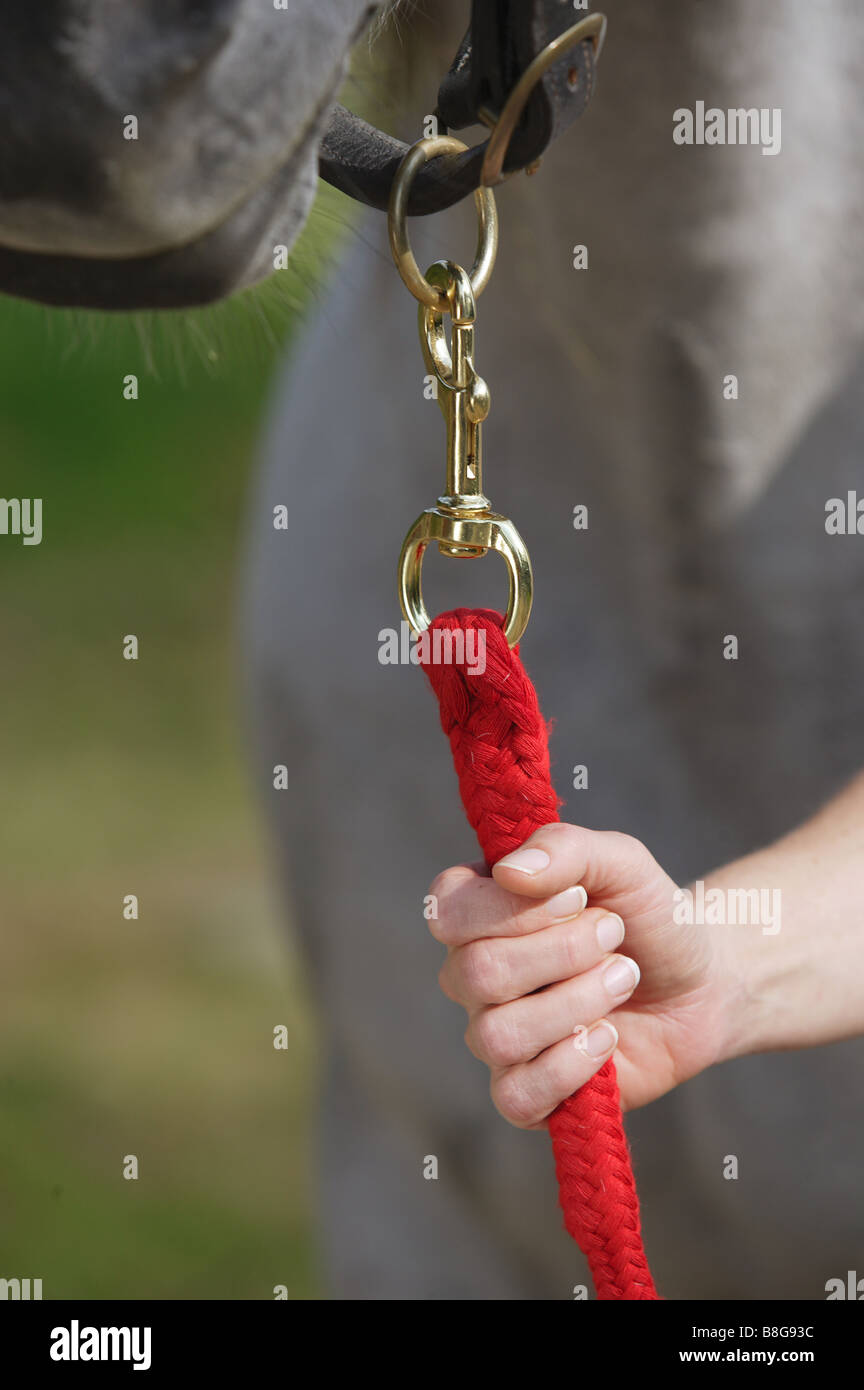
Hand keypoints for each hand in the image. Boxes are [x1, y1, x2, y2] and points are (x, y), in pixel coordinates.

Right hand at [427, 822, 733, 1126]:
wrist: (701, 981)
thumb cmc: (647, 915)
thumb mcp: (621, 862)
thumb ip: (566, 849)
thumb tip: (510, 871)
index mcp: (478, 912)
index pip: (449, 912)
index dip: (511, 908)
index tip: (580, 895)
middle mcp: (473, 974)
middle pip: (478, 973)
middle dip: (564, 952)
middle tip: (615, 936)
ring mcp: (494, 1035)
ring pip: (498, 1035)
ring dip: (578, 1004)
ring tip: (624, 980)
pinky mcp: (524, 1092)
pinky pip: (515, 1096)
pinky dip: (570, 1066)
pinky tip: (607, 1037)